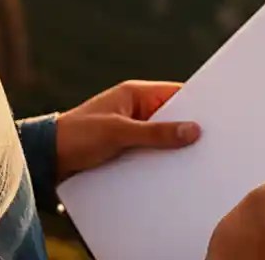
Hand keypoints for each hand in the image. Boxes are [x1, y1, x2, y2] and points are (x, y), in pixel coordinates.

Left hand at [56, 80, 200, 181]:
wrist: (46, 159)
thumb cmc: (77, 135)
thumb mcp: (119, 133)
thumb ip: (156, 132)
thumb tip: (193, 130)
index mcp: (134, 94)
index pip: (175, 94)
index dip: (197, 103)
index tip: (218, 114)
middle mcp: (134, 109)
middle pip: (171, 117)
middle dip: (187, 129)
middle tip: (212, 141)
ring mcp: (130, 129)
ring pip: (162, 137)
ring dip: (172, 148)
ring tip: (194, 160)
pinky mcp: (124, 149)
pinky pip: (150, 152)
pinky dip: (160, 159)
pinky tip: (172, 171)